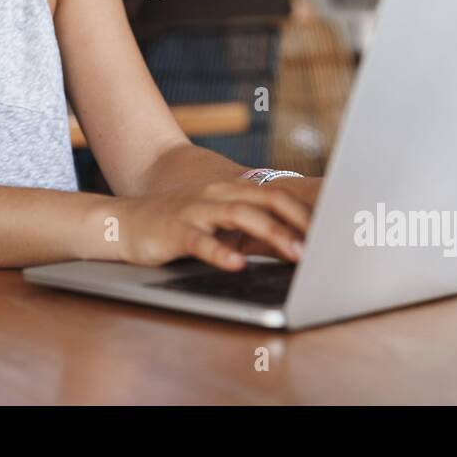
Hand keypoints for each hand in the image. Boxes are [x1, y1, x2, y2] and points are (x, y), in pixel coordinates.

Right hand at [110, 179, 310, 270]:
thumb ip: (255, 232)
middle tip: (323, 245)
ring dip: (272, 233)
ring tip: (296, 253)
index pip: (277, 194)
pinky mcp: (175, 230)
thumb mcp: (221, 228)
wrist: (124, 223)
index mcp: (230, 192)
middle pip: (265, 200)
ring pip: (240, 215)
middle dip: (297, 221)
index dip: (306, 210)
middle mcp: (216, 195)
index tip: (333, 230)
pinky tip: (237, 264)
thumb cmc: (178, 228)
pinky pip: (200, 240)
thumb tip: (297, 245)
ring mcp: (195, 210)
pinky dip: (220, 251)